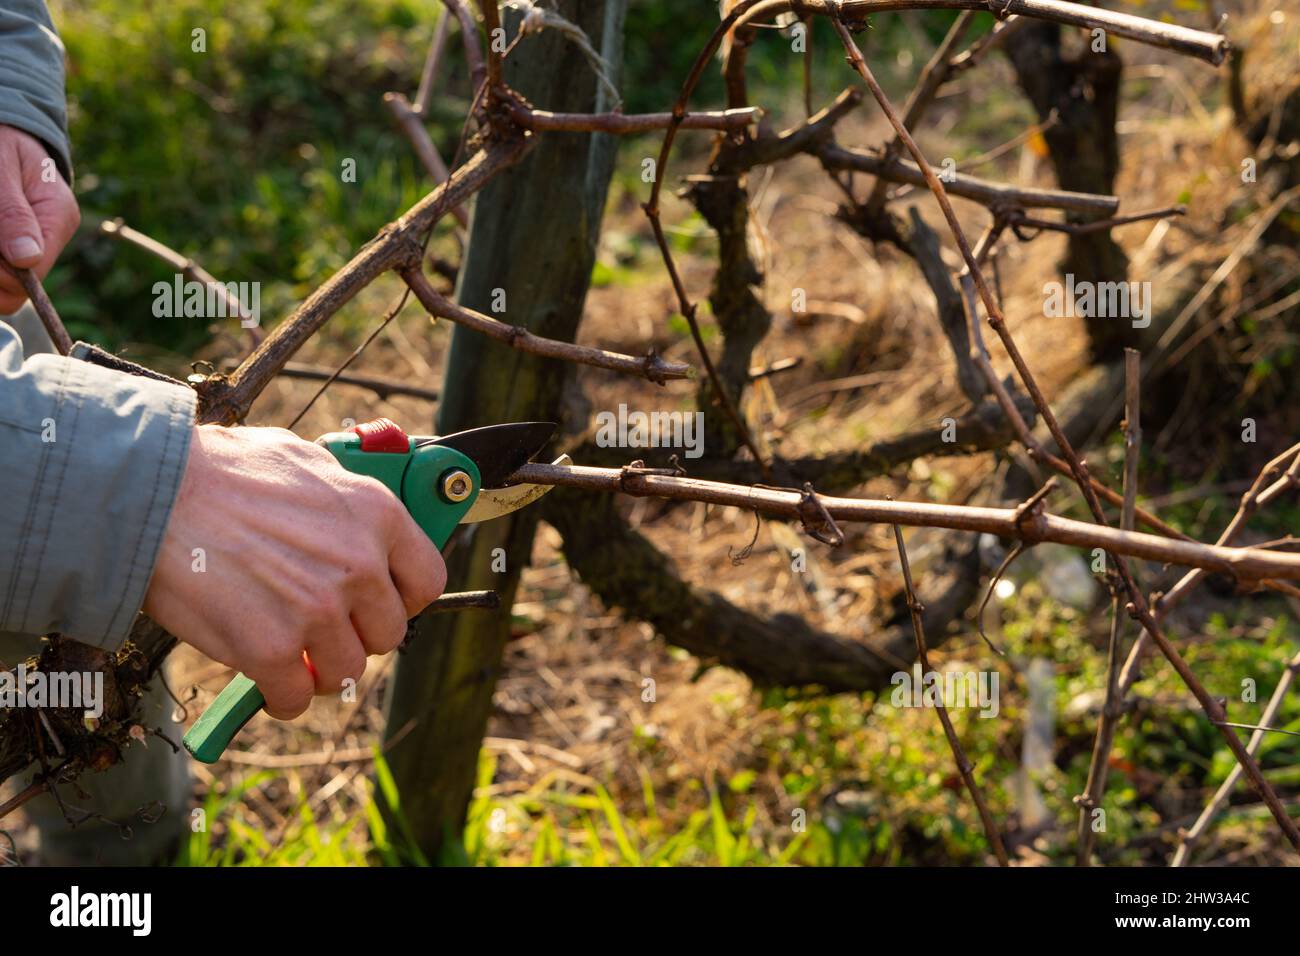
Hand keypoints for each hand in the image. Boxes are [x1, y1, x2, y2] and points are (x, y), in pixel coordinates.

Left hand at [0, 125, 79, 313]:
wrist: (0, 129)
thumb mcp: (0, 167)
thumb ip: (12, 213)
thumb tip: (27, 259)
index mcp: (58, 218)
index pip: (31, 275)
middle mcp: (50, 238)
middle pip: (13, 289)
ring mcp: (33, 245)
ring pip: (2, 286)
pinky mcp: (16, 246)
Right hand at [143, 425, 446, 719]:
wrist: (151, 491)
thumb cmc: (221, 470)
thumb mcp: (307, 461)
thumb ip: (346, 498)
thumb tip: (362, 521)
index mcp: (376, 515)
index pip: (427, 581)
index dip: (403, 599)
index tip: (378, 605)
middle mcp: (358, 564)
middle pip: (387, 633)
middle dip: (356, 635)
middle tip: (322, 627)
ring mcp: (317, 609)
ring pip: (346, 672)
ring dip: (319, 670)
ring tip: (292, 651)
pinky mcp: (271, 648)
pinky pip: (295, 698)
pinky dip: (281, 697)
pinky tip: (265, 680)